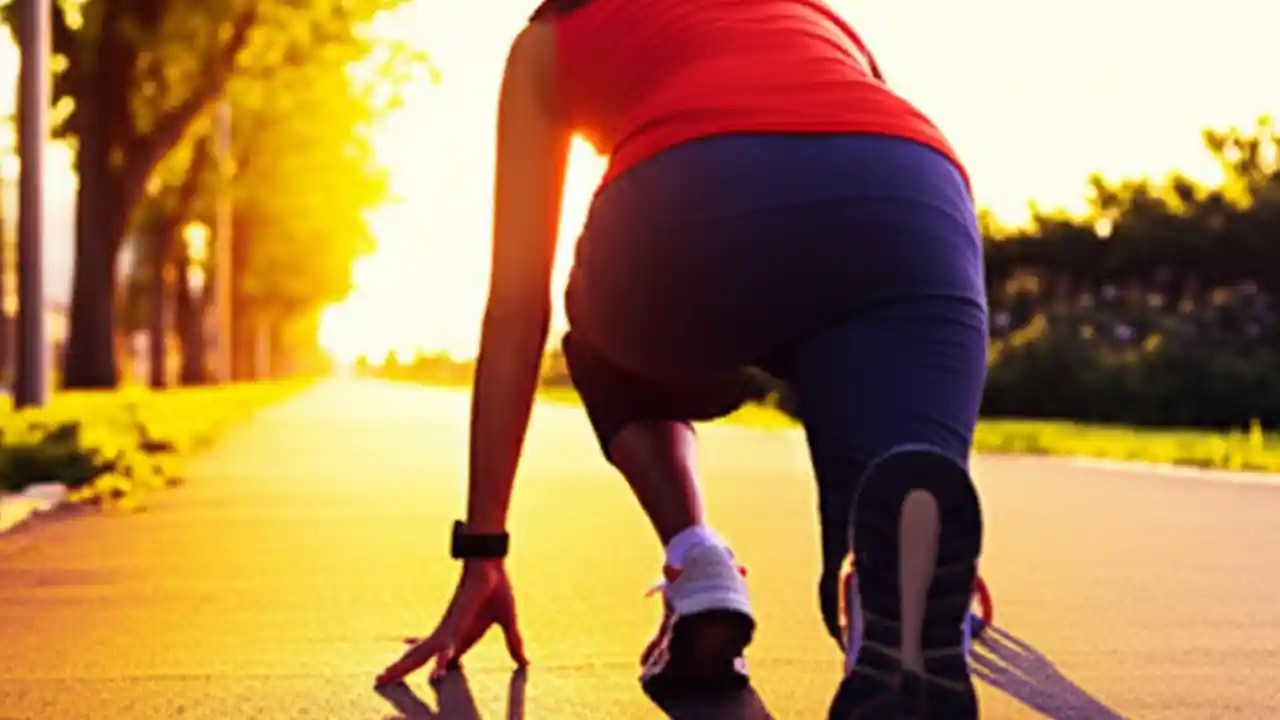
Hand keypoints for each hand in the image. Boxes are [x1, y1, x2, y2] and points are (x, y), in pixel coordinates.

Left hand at [377, 560, 527, 684]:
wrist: (489, 564)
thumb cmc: (497, 588)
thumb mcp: (507, 621)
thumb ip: (513, 642)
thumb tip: (525, 662)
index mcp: (462, 634)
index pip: (444, 656)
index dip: (436, 667)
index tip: (425, 678)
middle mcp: (450, 633)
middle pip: (421, 655)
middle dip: (401, 668)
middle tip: (379, 680)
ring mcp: (449, 628)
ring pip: (421, 653)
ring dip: (403, 667)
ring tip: (383, 678)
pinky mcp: (455, 622)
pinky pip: (446, 645)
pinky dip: (442, 658)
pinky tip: (438, 670)